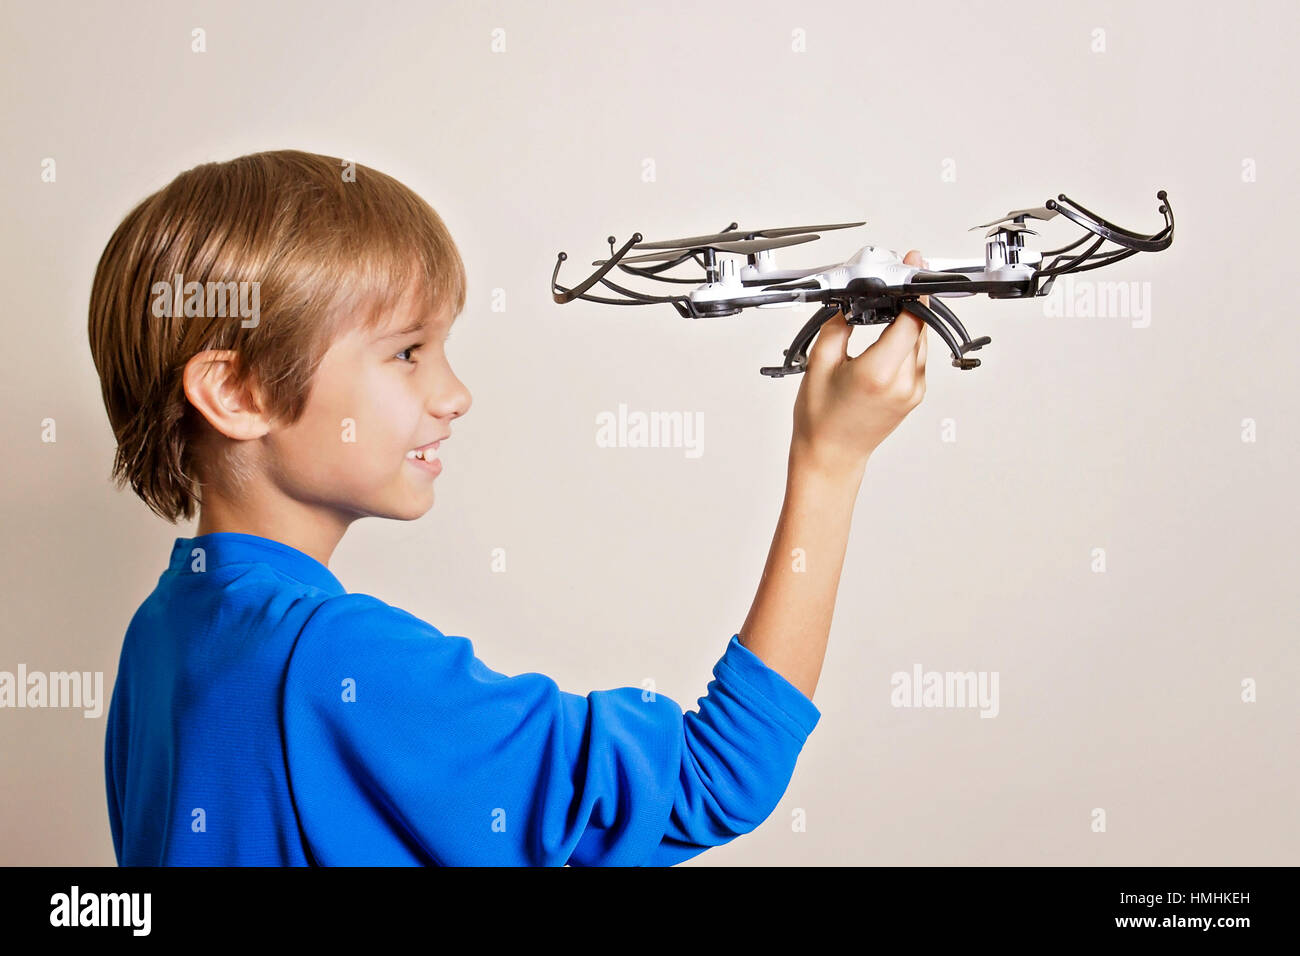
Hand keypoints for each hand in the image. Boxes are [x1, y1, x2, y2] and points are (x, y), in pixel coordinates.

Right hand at [790, 249, 928, 476]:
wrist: (831, 457)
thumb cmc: (820, 420)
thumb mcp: (819, 363)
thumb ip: (839, 323)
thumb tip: (852, 297)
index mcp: (879, 373)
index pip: (911, 318)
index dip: (914, 288)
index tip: (913, 266)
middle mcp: (904, 382)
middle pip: (919, 326)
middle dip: (906, 302)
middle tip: (890, 285)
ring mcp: (914, 390)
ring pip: (920, 340)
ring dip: (907, 321)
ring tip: (883, 314)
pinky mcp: (915, 395)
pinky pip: (917, 356)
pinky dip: (905, 341)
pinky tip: (885, 338)